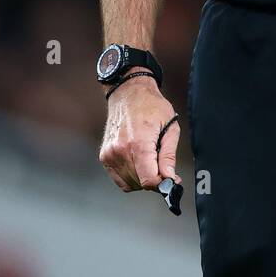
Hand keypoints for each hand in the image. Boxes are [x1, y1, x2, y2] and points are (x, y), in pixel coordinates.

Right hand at [99, 78, 181, 193]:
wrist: (128, 93)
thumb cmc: (151, 106)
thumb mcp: (170, 127)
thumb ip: (169, 156)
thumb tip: (170, 179)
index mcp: (138, 142)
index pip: (148, 179)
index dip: (162, 184)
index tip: (170, 179)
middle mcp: (120, 150)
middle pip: (140, 183)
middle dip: (154, 180)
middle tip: (163, 167)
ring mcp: (110, 154)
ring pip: (130, 183)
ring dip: (143, 178)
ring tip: (149, 159)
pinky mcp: (104, 156)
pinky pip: (120, 180)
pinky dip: (131, 177)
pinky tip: (139, 162)